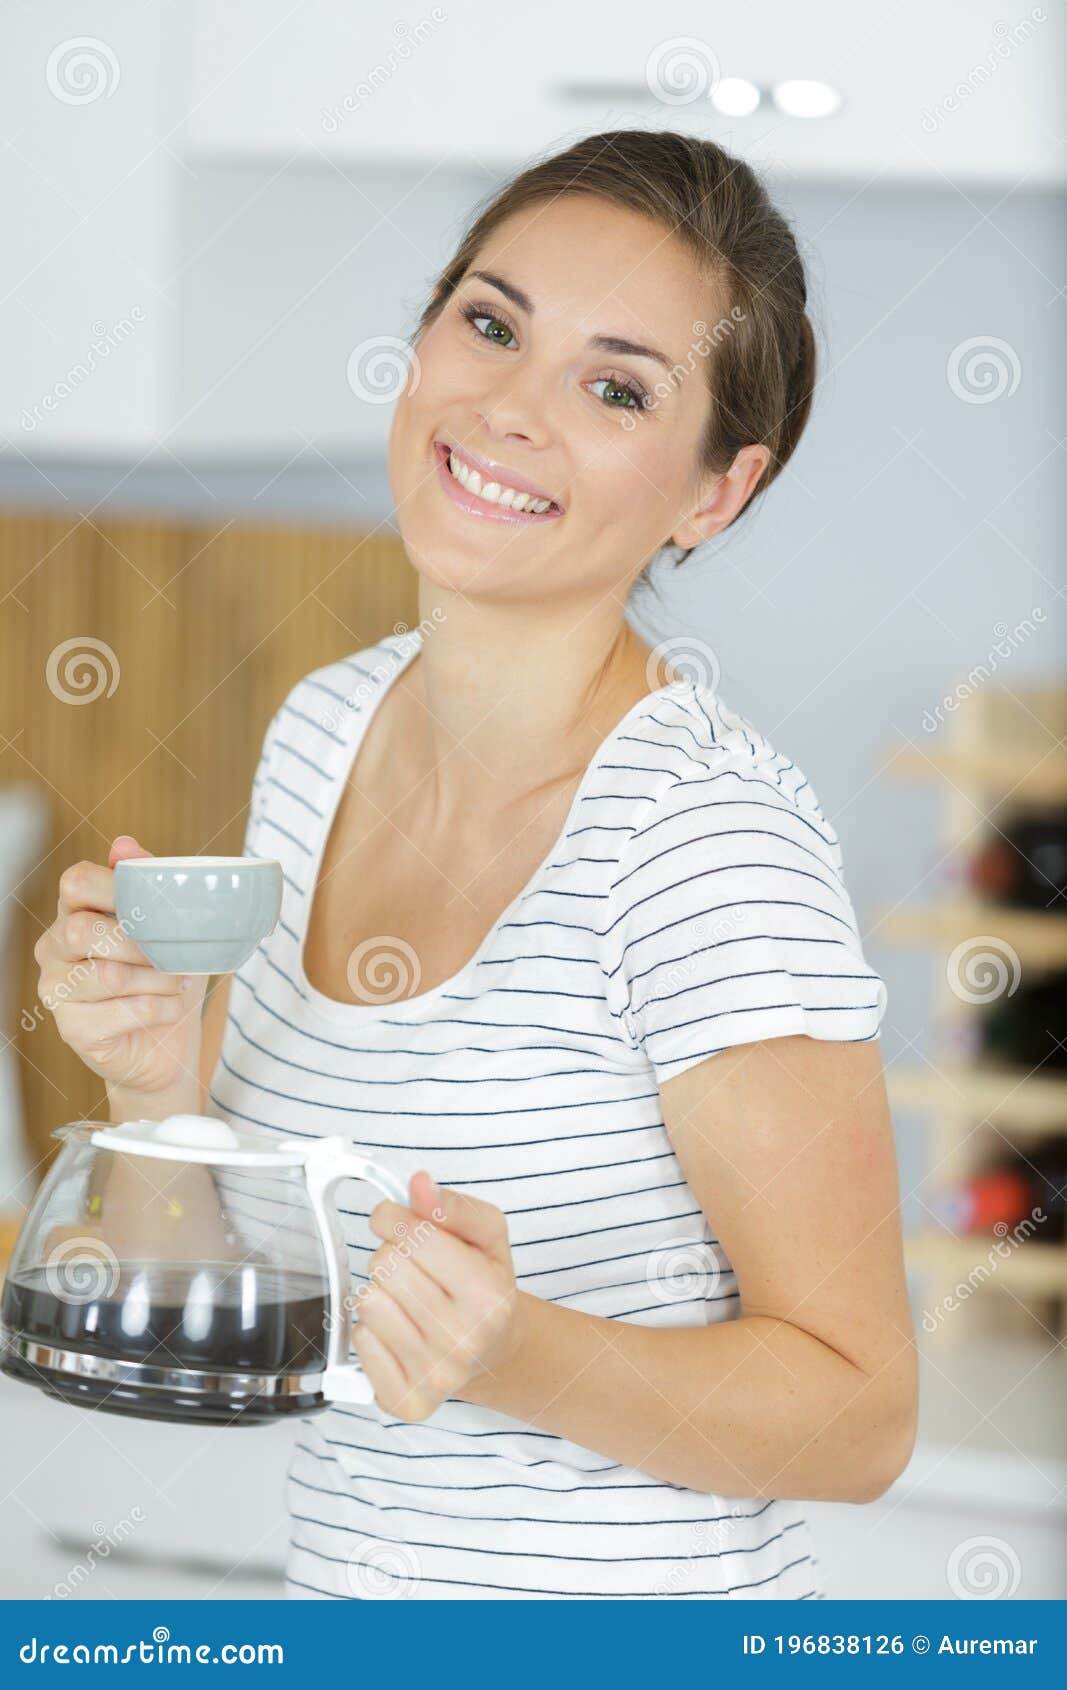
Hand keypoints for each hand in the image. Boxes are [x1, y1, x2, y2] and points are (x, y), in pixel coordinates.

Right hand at [34, 836, 206, 1100]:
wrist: (168, 1044)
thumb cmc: (164, 976)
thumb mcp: (166, 925)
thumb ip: (147, 882)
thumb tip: (124, 844)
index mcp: (74, 914)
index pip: (76, 882)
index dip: (115, 886)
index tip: (157, 901)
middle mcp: (54, 949)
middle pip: (82, 930)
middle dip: (138, 942)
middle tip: (173, 953)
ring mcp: (58, 991)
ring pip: (106, 975)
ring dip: (157, 979)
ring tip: (178, 982)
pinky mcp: (73, 1029)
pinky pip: (122, 1011)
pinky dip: (160, 1008)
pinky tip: (171, 1008)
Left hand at [353, 1172, 519, 1421]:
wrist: (493, 1352)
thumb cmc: (486, 1287)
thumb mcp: (488, 1236)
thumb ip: (454, 1206)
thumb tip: (419, 1185)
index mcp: (488, 1295)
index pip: (412, 1234)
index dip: (394, 1216)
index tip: (396, 1219)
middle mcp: (464, 1340)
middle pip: (385, 1265)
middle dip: (392, 1255)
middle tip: (414, 1268)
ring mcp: (433, 1375)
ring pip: (367, 1301)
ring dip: (381, 1292)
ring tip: (408, 1300)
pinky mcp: (404, 1399)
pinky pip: (360, 1341)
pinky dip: (372, 1330)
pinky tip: (399, 1331)